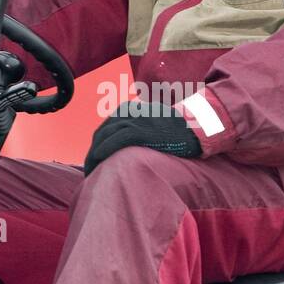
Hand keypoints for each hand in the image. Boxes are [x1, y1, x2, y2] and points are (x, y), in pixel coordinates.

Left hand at [83, 101, 200, 174]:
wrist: (194, 126)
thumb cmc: (174, 129)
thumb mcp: (149, 121)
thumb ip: (135, 128)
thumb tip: (122, 146)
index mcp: (127, 109)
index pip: (104, 130)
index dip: (96, 148)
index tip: (94, 163)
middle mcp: (126, 112)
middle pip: (100, 135)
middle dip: (92, 154)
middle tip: (90, 172)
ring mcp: (133, 120)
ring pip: (103, 139)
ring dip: (94, 158)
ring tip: (92, 175)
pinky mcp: (139, 130)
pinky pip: (114, 142)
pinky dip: (103, 153)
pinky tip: (98, 165)